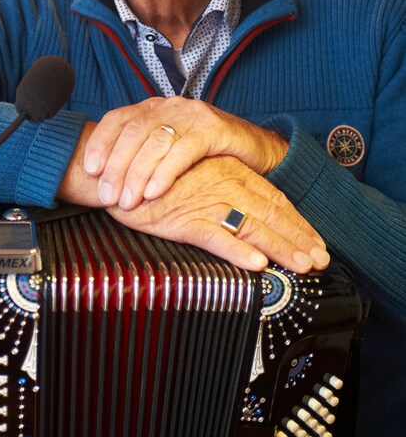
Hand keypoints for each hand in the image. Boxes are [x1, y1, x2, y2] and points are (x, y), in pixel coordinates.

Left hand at [83, 97, 288, 208]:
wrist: (253, 148)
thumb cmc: (204, 155)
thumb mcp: (166, 150)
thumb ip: (139, 156)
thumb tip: (103, 180)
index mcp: (152, 108)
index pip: (116, 118)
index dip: (100, 143)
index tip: (89, 170)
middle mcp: (169, 106)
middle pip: (132, 132)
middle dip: (116, 167)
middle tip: (107, 196)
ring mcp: (192, 115)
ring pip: (155, 141)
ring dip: (137, 174)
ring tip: (128, 200)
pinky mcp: (214, 128)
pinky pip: (183, 150)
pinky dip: (165, 173)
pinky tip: (154, 192)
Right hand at [108, 155, 329, 273]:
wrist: (117, 170)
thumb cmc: (156, 175)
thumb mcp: (198, 175)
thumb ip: (225, 189)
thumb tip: (252, 215)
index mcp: (230, 170)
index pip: (273, 197)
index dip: (297, 222)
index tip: (316, 242)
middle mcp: (223, 183)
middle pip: (270, 213)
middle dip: (298, 238)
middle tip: (320, 261)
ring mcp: (204, 201)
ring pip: (251, 225)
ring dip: (280, 247)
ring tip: (301, 266)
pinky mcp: (183, 218)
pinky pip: (216, 236)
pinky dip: (238, 250)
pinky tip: (256, 264)